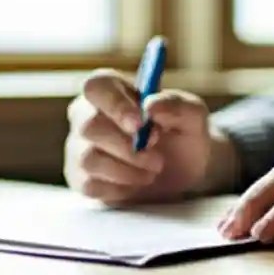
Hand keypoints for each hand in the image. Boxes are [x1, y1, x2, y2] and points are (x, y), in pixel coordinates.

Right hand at [66, 69, 227, 204]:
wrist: (186, 171)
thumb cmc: (184, 133)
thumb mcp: (193, 116)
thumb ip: (177, 104)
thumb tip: (150, 106)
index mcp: (110, 90)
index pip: (96, 87)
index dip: (114, 104)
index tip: (140, 124)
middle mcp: (87, 115)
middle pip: (89, 126)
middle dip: (127, 146)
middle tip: (157, 156)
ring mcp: (80, 147)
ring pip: (88, 158)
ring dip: (127, 169)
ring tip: (153, 170)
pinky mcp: (81, 178)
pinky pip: (90, 185)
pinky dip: (120, 187)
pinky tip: (138, 182)